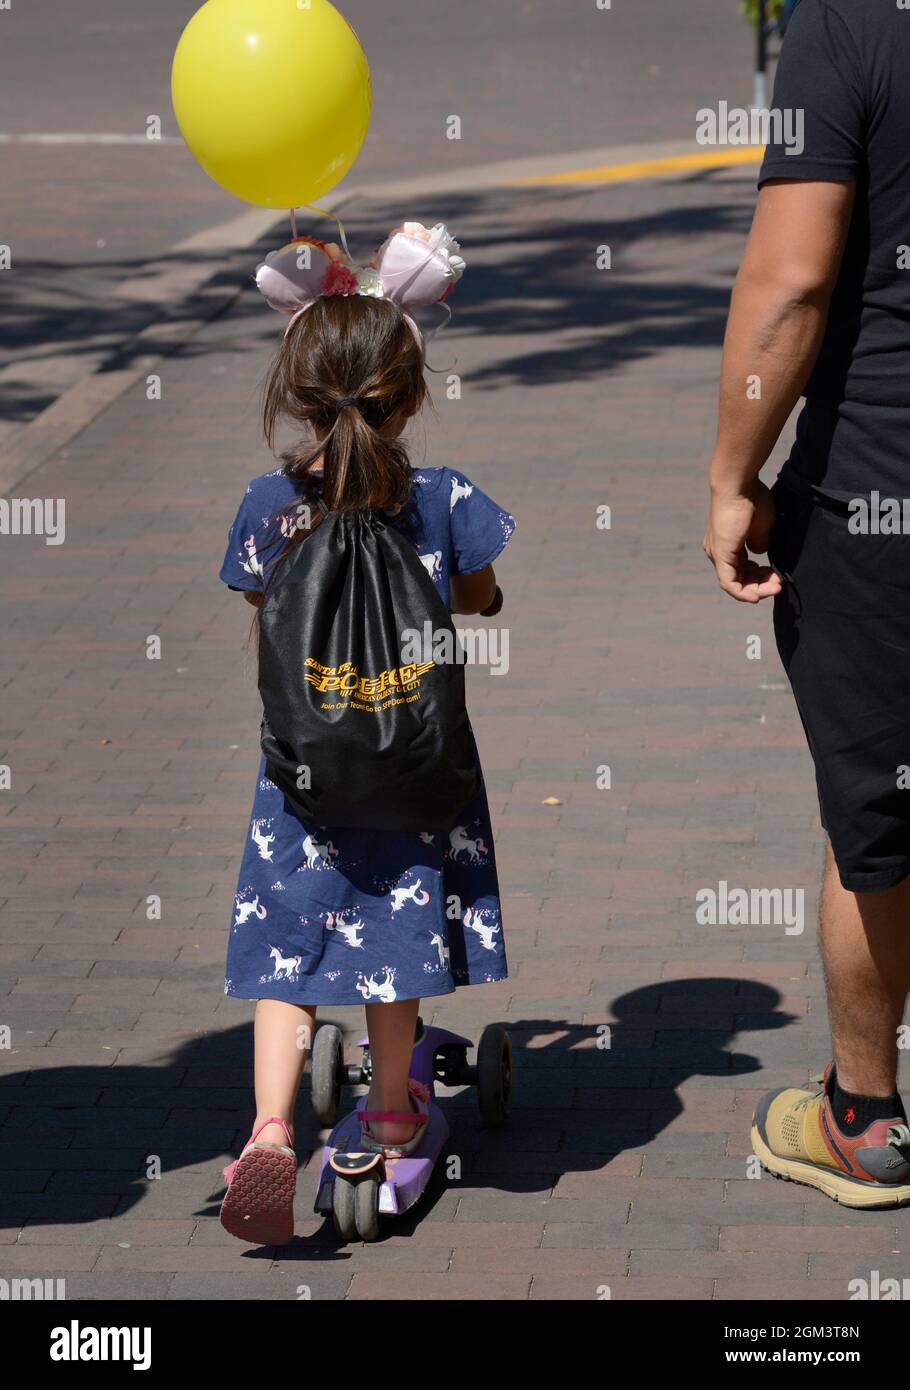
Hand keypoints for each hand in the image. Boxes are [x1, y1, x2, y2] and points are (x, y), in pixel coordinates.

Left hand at [703, 479, 782, 602]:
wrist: (739, 485)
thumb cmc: (751, 499)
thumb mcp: (761, 526)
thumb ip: (760, 542)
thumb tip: (761, 552)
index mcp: (728, 544)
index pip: (744, 570)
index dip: (762, 576)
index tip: (778, 574)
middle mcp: (719, 552)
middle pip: (741, 579)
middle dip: (763, 585)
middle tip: (780, 582)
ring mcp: (718, 555)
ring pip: (737, 584)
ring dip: (759, 589)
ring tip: (777, 585)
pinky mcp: (720, 556)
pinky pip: (730, 584)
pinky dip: (744, 593)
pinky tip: (758, 596)